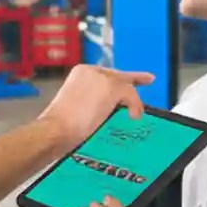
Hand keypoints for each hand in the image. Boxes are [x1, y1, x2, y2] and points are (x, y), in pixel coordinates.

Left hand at [40, 65, 154, 146]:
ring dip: (121, 109)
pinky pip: (101, 116)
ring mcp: (79, 101)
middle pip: (114, 87)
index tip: (149, 79)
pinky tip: (117, 128)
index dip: (137, 77)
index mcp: (88, 72)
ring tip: (132, 118)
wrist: (57, 134)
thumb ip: (127, 90)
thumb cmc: (77, 112)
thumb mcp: (112, 90)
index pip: (120, 74)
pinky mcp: (78, 119)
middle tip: (141, 103)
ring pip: (108, 102)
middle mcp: (83, 84)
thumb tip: (133, 104)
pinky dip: (111, 120)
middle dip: (129, 94)